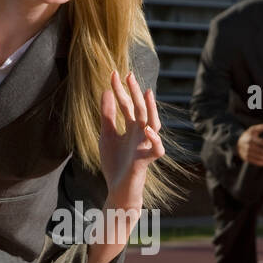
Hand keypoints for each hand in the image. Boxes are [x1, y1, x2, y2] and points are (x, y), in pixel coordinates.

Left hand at [98, 70, 164, 209]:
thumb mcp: (107, 135)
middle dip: (135, 93)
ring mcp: (145, 145)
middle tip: (129, 75)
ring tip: (147, 93)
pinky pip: (156, 149)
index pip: (126, 104)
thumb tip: (105, 91)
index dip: (120, 89)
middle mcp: (141, 133)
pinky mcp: (147, 160)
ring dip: (151, 110)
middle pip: (140, 109)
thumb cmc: (115, 163)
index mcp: (131, 127)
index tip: (113, 73)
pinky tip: (148, 130)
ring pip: (154, 124)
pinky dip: (154, 140)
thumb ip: (107, 115)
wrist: (117, 189)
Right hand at [236, 121, 262, 166]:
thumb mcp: (254, 129)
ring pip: (259, 157)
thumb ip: (262, 127)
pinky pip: (255, 162)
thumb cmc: (249, 135)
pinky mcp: (246, 158)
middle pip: (260, 151)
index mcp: (250, 138)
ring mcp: (246, 153)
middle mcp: (248, 146)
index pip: (260, 142)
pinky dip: (262, 163)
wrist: (237, 142)